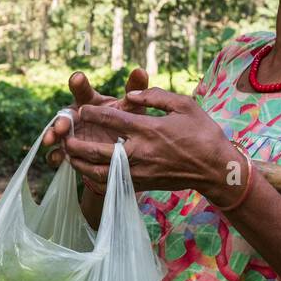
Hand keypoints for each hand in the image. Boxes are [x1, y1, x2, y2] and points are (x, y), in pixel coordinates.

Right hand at [43, 69, 150, 170]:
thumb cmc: (124, 123)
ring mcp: (69, 134)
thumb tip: (140, 71)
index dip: (79, 84)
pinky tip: (57, 158)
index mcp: (89, 102)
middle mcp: (76, 116)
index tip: (77, 78)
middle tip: (61, 125)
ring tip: (50, 140)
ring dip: (52, 135)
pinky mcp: (68, 151)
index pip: (83, 91)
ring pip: (56, 133)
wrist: (120, 150)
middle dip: (61, 119)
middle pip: (65, 114)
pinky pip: (57, 153)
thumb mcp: (131, 109)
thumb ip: (135, 90)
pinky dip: (55, 156)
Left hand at [60, 88, 240, 201]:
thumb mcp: (184, 105)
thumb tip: (130, 96)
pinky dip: (95, 179)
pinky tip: (86, 172)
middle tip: (63, 138)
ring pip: (100, 172)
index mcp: (149, 129)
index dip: (93, 112)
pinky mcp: (142, 185)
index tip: (80, 108)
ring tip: (68, 157)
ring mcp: (140, 171)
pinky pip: (111, 183)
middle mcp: (140, 152)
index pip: (112, 118)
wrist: (216, 169)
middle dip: (77, 144)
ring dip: (81, 165)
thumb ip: (155, 96)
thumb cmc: (203, 133)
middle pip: (98, 150)